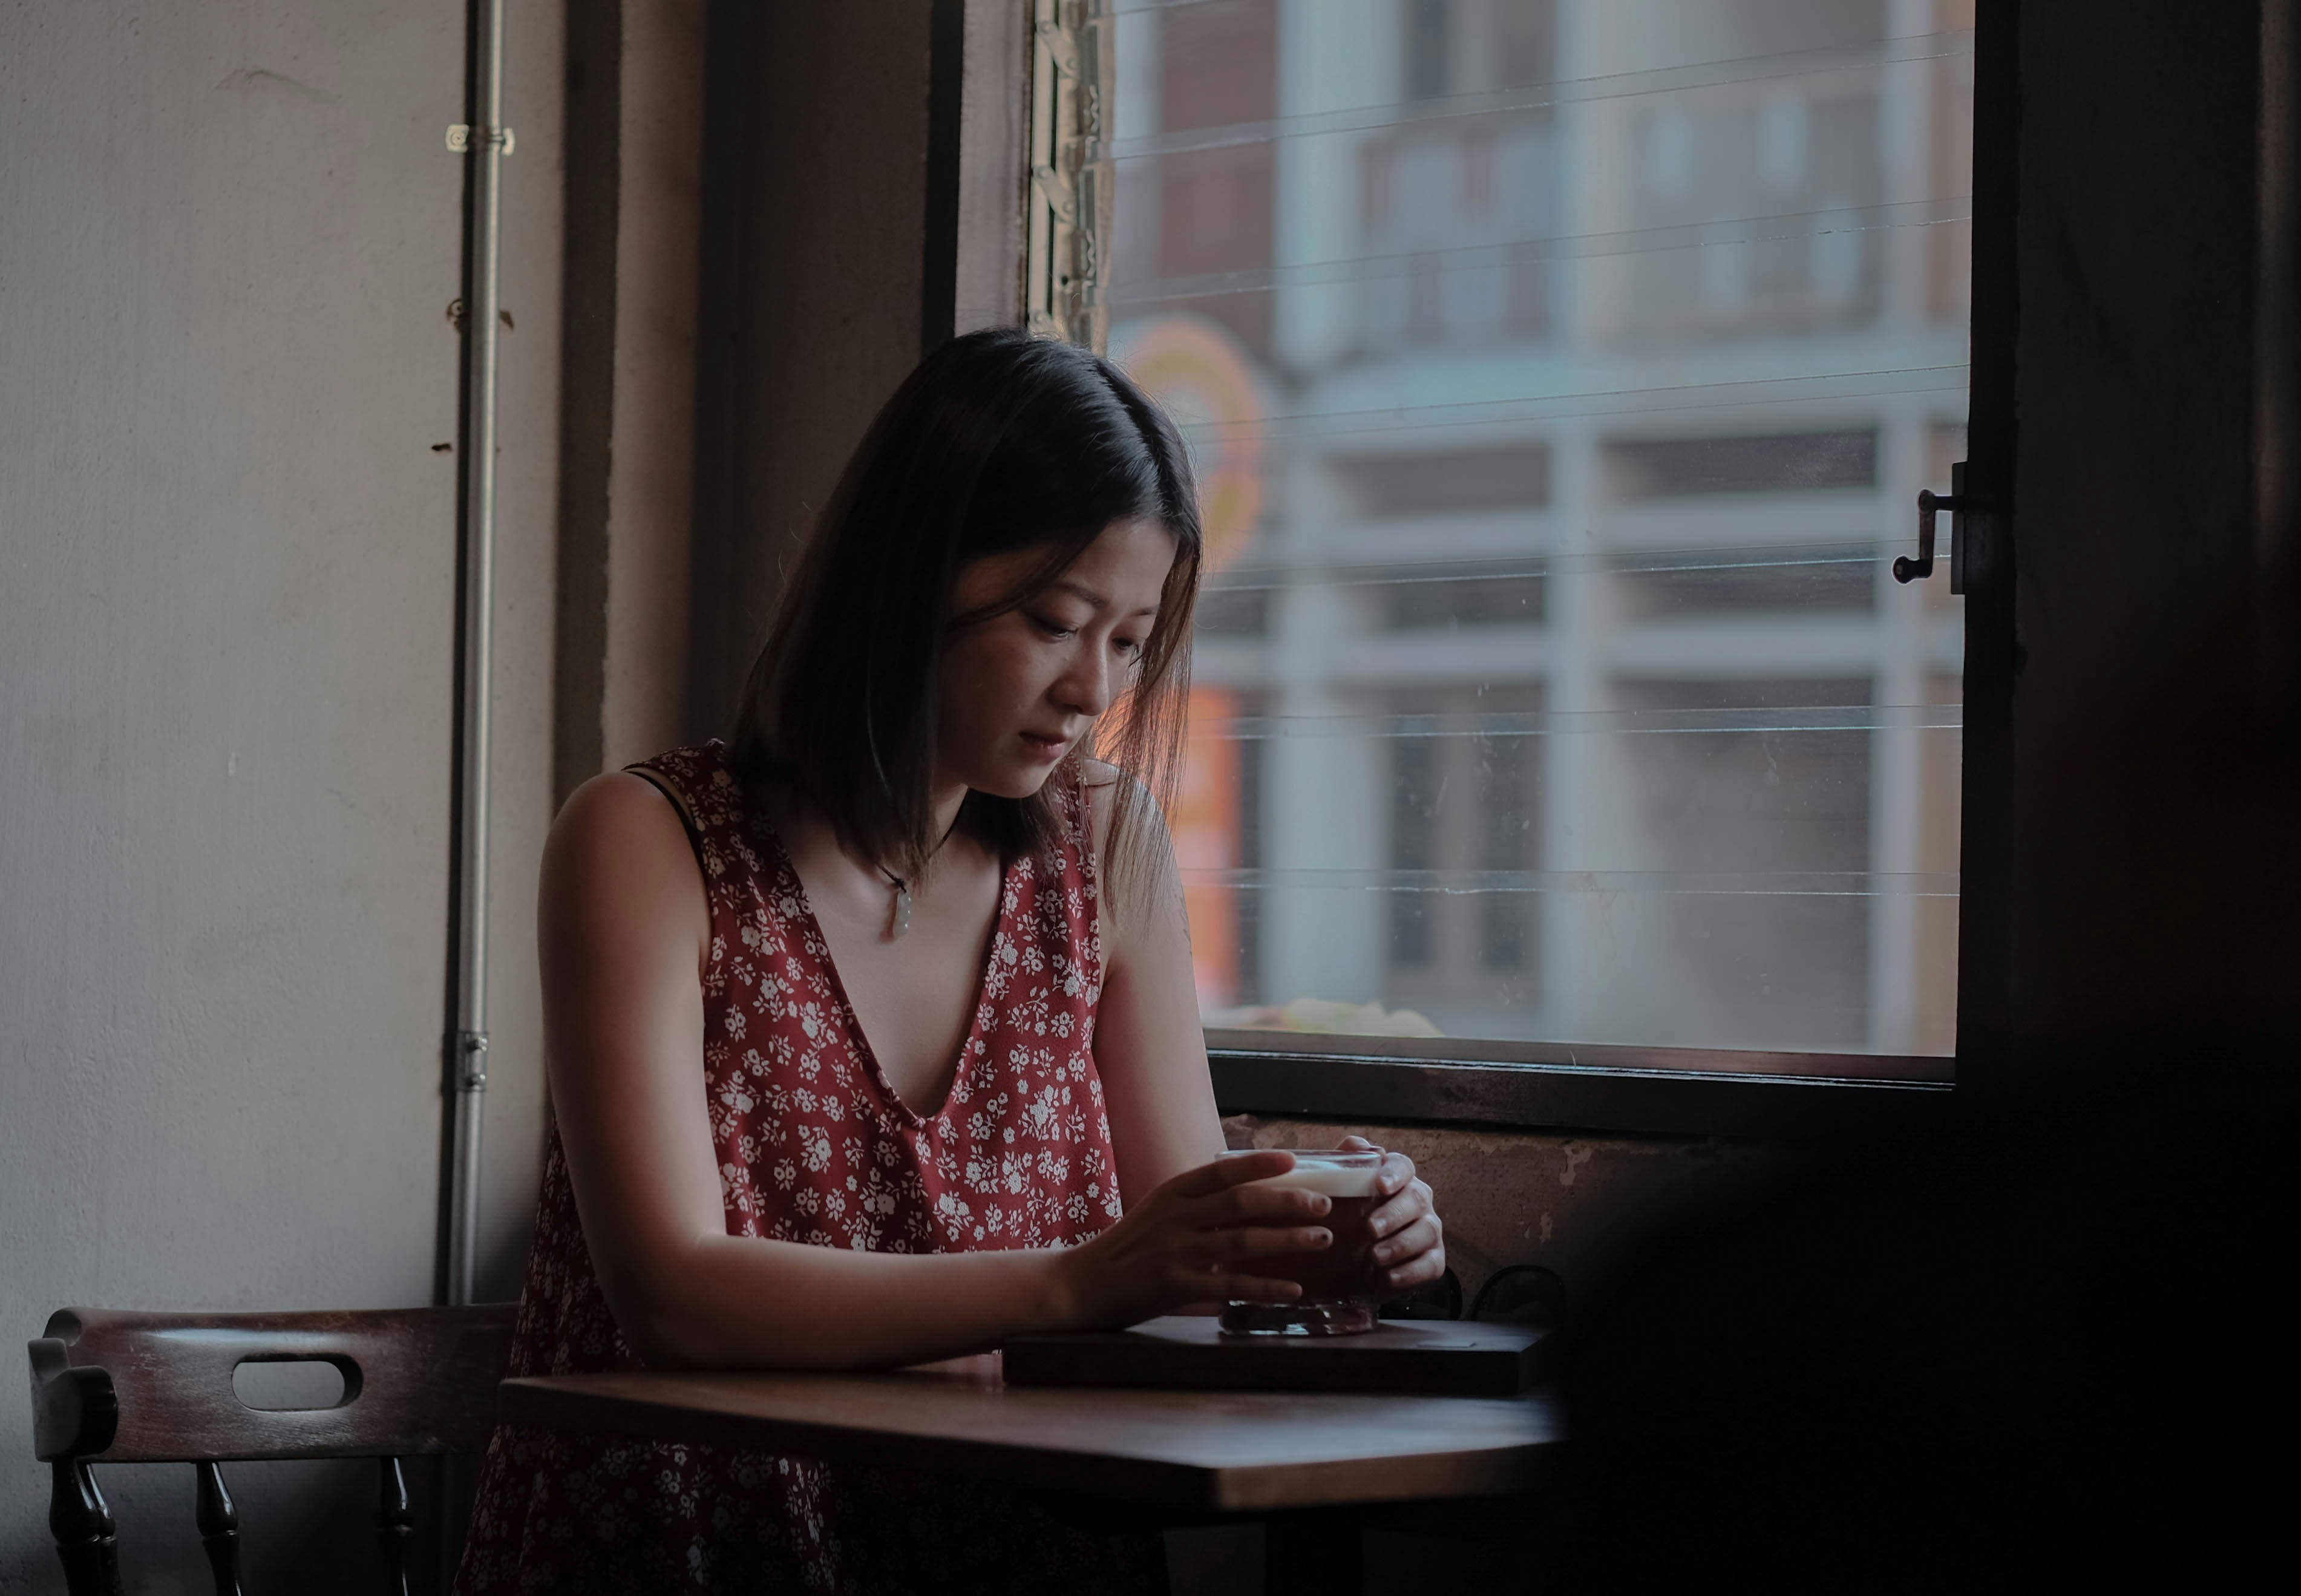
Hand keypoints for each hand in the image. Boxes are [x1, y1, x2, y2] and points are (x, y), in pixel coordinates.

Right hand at [1052, 1150, 1335, 1329]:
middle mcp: (1175, 1217)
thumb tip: (1249, 1193)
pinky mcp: (1176, 1287)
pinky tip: (1293, 1290)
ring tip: (1321, 1240)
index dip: (1258, 1164)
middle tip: (1323, 1204)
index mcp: (1171, 1192)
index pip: (1220, 1170)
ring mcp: (1176, 1252)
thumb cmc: (1128, 1248)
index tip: (1293, 1160)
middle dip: (1287, 1202)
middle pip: (1241, 1202)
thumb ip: (1196, 1202)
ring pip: (1243, 1241)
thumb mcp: (1157, 1211)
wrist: (1082, 1285)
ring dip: (1287, 1240)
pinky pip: (1232, 1286)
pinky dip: (1266, 1287)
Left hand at [1337, 1136, 1444, 1297]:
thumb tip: (1357, 1145)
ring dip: (1400, 1244)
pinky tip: (1387, 1277)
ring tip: (1374, 1257)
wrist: (1348, 1266)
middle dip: (1394, 1213)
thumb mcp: (1335, 1193)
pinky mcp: (1432, 1260)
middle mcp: (1417, 1200)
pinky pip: (1431, 1264)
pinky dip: (1410, 1272)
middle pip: (1417, 1197)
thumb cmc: (1345, 1220)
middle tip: (1369, 1229)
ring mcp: (1428, 1230)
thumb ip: (1344, 1164)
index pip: (1403, 1165)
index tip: (1379, 1184)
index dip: (1394, 1173)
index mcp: (1395, 1179)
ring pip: (1426, 1230)